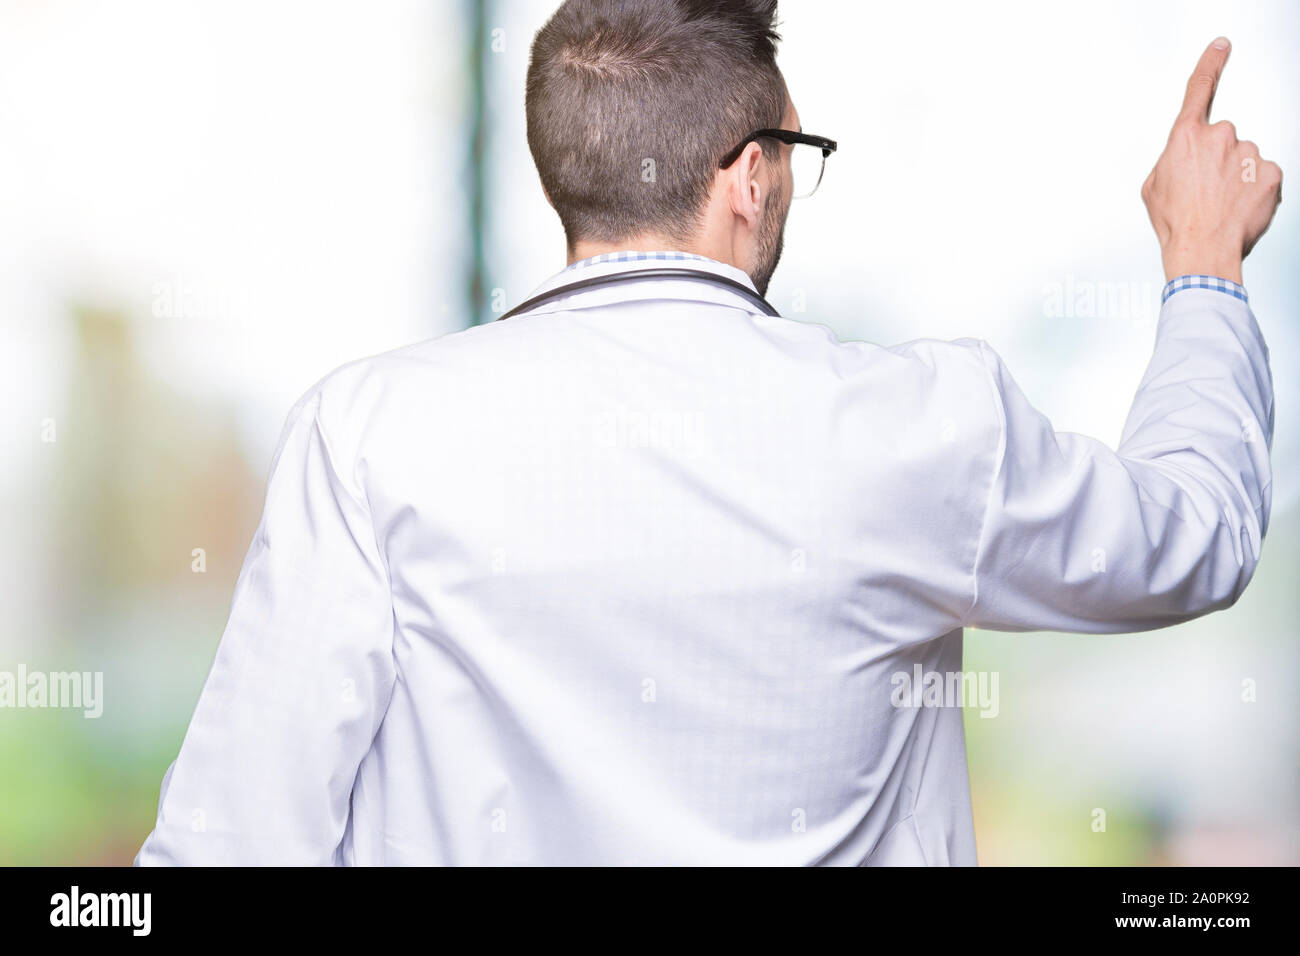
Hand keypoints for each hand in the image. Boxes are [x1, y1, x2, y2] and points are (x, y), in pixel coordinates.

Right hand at [1141, 37, 1281, 282]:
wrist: (1203, 252)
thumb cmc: (1176, 224)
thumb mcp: (1153, 188)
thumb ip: (1170, 160)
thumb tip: (1184, 158)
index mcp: (1186, 138)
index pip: (1199, 89)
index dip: (1211, 64)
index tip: (1221, 46)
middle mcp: (1221, 137)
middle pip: (1223, 139)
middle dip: (1216, 160)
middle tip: (1204, 192)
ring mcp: (1249, 154)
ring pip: (1245, 159)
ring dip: (1236, 178)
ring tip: (1220, 205)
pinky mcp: (1271, 173)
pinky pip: (1263, 176)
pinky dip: (1254, 191)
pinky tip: (1238, 209)